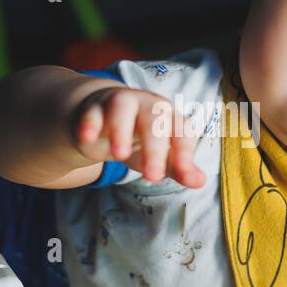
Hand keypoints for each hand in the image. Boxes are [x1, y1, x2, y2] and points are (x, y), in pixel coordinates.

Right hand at [72, 84, 205, 187]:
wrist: (105, 120)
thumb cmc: (139, 139)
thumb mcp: (160, 156)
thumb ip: (178, 167)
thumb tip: (200, 182)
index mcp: (169, 117)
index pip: (183, 130)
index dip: (185, 152)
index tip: (185, 174)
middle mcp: (147, 105)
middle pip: (154, 120)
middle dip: (155, 148)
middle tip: (153, 177)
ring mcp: (120, 104)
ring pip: (122, 109)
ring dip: (121, 130)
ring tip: (120, 155)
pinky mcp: (94, 109)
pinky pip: (92, 113)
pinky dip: (89, 124)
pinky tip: (87, 138)